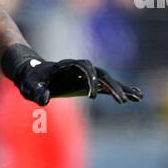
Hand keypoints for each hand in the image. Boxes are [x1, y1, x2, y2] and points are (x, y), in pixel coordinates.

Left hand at [2, 46, 142, 107]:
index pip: (83, 69)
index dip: (90, 80)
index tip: (93, 94)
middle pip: (100, 73)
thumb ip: (36, 92)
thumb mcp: (29, 87)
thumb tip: (45, 100)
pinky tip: (133, 96)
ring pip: (107, 79)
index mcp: (66, 66)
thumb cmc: (30, 80)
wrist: (32, 73)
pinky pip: (106, 86)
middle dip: (112, 85)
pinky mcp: (88, 83)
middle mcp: (79, 68)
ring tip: (138, 96)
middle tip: (121, 100)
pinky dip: (119, 90)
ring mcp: (85, 75)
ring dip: (121, 87)